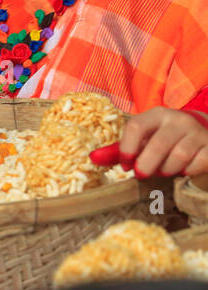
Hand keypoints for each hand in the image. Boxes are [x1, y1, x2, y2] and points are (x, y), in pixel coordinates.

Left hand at [91, 107, 207, 178]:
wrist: (203, 129)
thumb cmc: (164, 136)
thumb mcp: (144, 137)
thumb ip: (120, 149)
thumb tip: (92, 159)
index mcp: (155, 115)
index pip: (135, 127)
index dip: (126, 149)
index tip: (125, 165)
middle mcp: (177, 120)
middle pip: (158, 144)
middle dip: (146, 165)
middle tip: (142, 175)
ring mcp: (197, 132)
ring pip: (179, 156)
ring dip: (167, 169)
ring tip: (163, 171)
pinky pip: (199, 162)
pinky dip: (188, 171)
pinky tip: (183, 170)